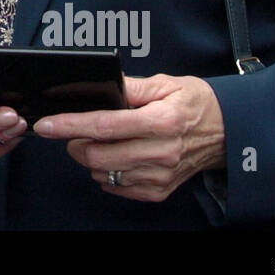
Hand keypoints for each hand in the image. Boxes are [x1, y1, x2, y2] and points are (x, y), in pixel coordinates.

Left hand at [35, 74, 225, 202]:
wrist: (227, 132)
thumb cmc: (195, 103)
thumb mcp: (166, 83)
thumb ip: (131, 86)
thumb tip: (100, 84)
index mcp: (161, 121)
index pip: (105, 126)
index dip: (70, 125)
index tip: (47, 125)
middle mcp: (161, 152)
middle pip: (98, 156)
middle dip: (74, 144)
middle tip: (73, 132)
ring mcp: (161, 175)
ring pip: (104, 173)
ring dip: (90, 158)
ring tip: (98, 142)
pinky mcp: (160, 190)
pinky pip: (118, 186)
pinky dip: (106, 173)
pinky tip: (114, 157)